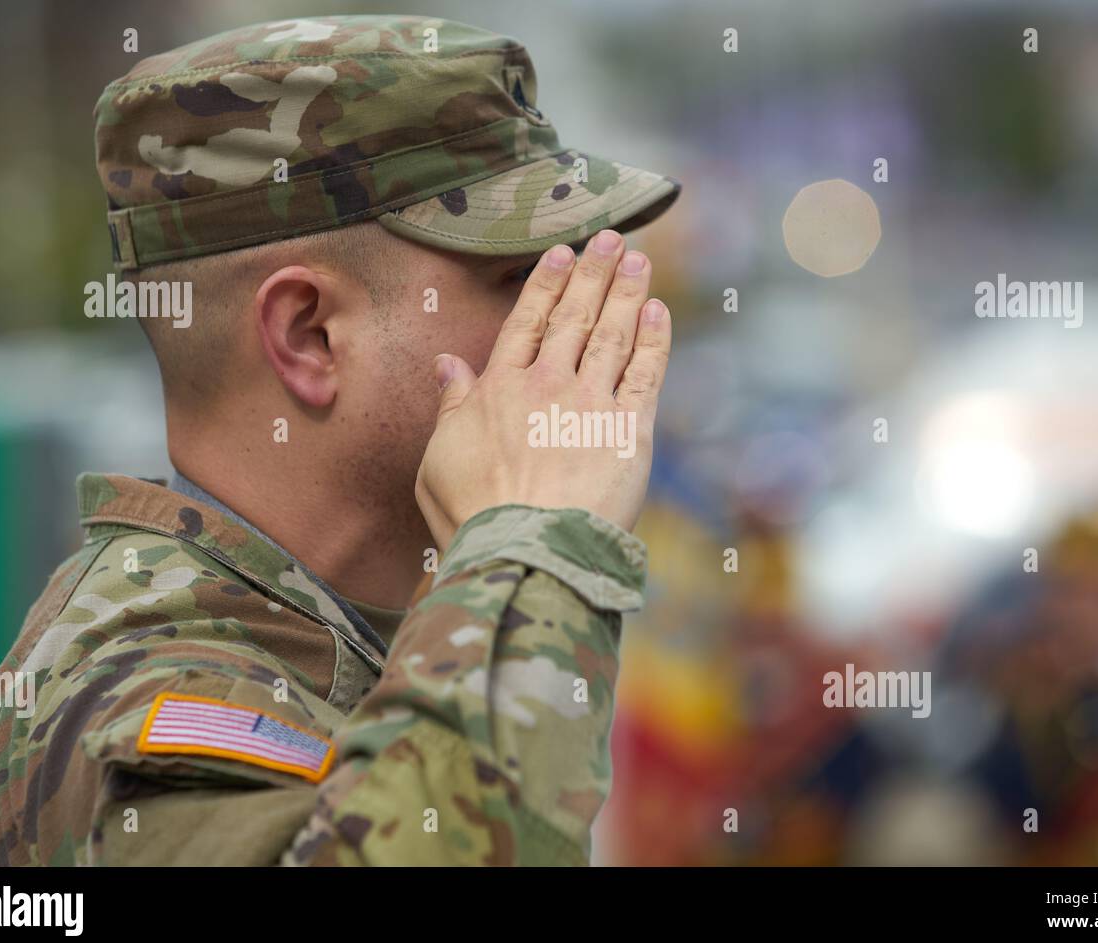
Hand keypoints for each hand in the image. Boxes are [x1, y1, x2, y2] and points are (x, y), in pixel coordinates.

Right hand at [415, 229, 671, 549]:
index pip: (527, 322)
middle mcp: (547, 385)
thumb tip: (448, 364)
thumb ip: (451, 407)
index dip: (546, 284)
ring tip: (639, 260)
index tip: (560, 253)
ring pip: (612, 334)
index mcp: (500, 390)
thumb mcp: (439, 459)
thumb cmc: (473, 516)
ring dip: (626, 292)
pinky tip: (659, 312)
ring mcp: (590, 405)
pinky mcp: (629, 431)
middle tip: (610, 238)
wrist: (524, 550)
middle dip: (593, 273)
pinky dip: (654, 340)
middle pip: (574, 317)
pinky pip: (645, 374)